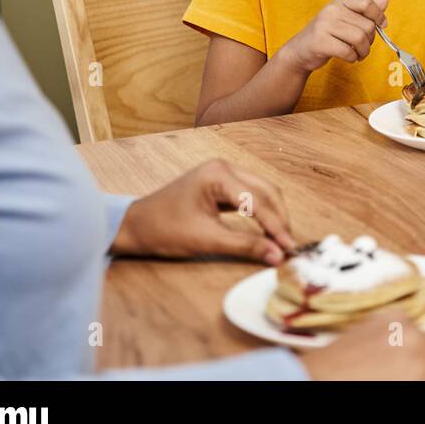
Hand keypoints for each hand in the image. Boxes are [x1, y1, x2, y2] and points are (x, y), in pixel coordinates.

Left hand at [111, 159, 296, 263]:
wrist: (134, 226)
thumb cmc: (163, 230)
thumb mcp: (206, 240)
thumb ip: (244, 245)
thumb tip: (277, 256)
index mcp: (219, 174)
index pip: (259, 200)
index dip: (277, 226)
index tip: (290, 249)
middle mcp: (224, 167)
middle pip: (267, 191)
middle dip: (280, 219)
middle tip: (289, 246)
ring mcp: (223, 173)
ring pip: (262, 192)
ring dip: (274, 216)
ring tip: (281, 241)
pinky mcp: (221, 184)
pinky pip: (251, 195)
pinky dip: (262, 213)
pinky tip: (267, 231)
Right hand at [278, 0, 387, 73]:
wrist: (301, 50)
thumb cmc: (329, 34)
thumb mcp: (348, 18)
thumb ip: (367, 9)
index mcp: (341, 1)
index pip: (367, 3)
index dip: (379, 16)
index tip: (382, 25)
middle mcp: (332, 10)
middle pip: (367, 25)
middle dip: (370, 40)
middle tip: (363, 46)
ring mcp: (324, 25)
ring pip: (360, 39)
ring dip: (363, 51)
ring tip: (358, 54)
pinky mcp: (320, 41)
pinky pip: (348, 52)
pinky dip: (353, 58)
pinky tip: (349, 57)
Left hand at [298, 314, 424, 379]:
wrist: (305, 385)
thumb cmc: (348, 392)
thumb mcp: (408, 391)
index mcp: (424, 365)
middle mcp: (414, 337)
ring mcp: (395, 323)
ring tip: (423, 374)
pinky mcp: (378, 318)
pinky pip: (411, 328)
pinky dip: (413, 344)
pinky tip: (398, 361)